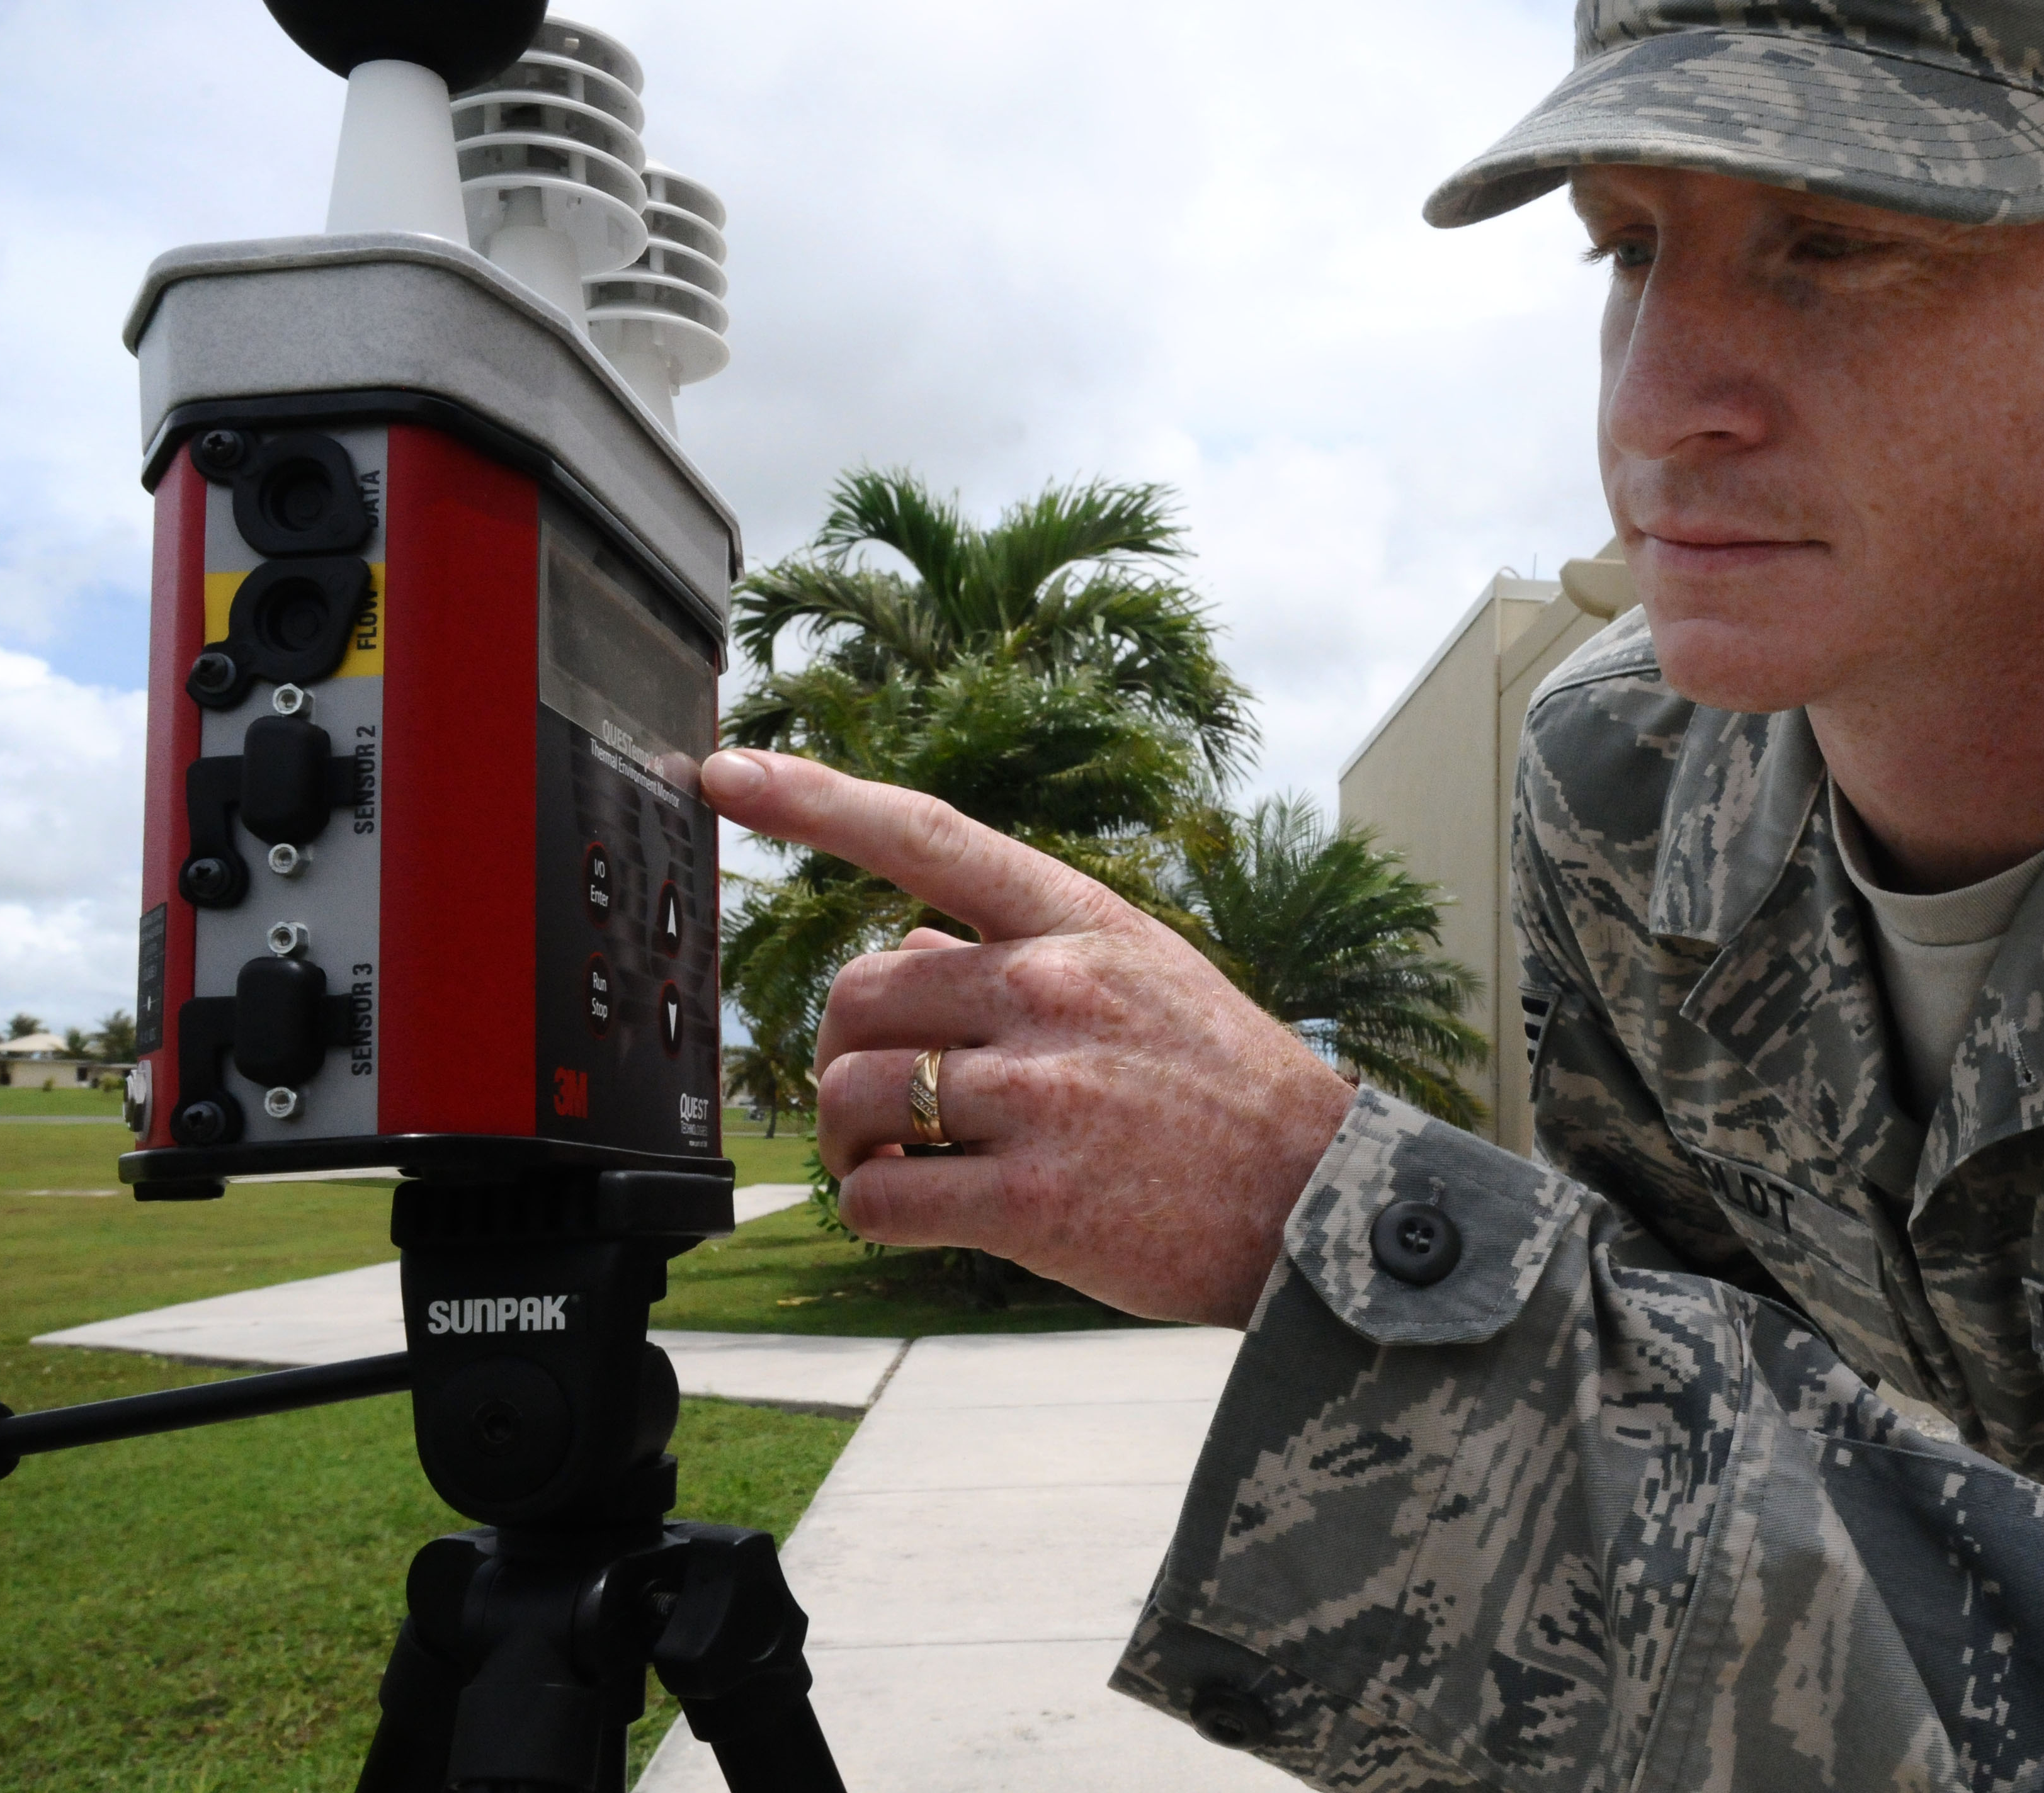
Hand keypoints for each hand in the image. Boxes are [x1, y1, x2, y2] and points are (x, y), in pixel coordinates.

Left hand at [701, 749, 1358, 1326]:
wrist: (1318, 1203)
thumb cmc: (1226, 1091)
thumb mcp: (1144, 975)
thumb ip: (1027, 952)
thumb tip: (911, 947)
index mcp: (1079, 924)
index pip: (926, 836)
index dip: (815, 800)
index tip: (725, 772)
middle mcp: (1052, 992)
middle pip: (858, 993)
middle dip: (847, 1050)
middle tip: (887, 1100)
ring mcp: (1041, 1095)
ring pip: (850, 1094)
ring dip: (851, 1138)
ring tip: (904, 1161)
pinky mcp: (1030, 1200)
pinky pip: (877, 1196)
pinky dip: (873, 1208)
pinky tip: (925, 1210)